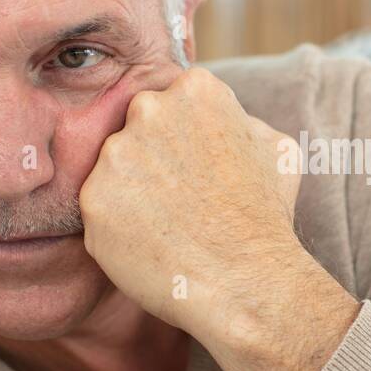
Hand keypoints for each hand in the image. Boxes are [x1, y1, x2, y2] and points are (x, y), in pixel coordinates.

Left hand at [79, 67, 301, 340]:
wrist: (245, 279)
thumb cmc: (267, 216)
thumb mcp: (277, 149)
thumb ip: (244, 122)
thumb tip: (231, 122)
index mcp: (196, 90)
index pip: (175, 102)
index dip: (185, 138)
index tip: (198, 167)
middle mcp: (149, 110)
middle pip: (138, 128)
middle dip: (153, 157)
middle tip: (181, 198)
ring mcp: (116, 155)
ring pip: (115, 169)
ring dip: (133, 192)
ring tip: (167, 226)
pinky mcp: (93, 199)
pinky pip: (101, 210)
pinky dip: (119, 228)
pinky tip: (150, 245)